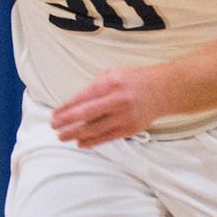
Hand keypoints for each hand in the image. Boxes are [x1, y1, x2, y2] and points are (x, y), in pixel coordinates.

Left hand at [50, 67, 169, 146]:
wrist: (162, 91)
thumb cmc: (133, 81)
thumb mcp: (113, 73)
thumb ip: (95, 84)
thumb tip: (76, 101)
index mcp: (111, 84)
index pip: (83, 98)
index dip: (66, 108)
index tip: (55, 114)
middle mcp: (117, 100)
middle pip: (86, 114)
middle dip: (67, 121)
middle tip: (54, 126)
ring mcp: (124, 116)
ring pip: (95, 129)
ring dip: (75, 134)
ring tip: (62, 136)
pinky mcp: (130, 128)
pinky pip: (107, 137)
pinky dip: (92, 141)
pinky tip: (80, 143)